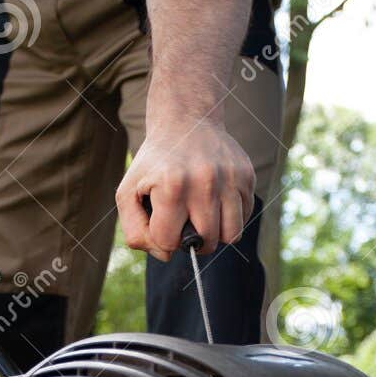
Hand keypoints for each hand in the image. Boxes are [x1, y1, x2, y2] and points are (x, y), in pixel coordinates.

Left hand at [116, 118, 254, 259]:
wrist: (186, 121)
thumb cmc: (155, 163)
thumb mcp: (128, 192)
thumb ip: (135, 231)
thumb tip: (166, 255)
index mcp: (172, 187)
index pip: (169, 242)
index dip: (163, 237)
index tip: (161, 219)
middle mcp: (205, 183)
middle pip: (205, 244)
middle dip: (192, 241)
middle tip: (185, 222)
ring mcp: (230, 179)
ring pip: (232, 235)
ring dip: (216, 233)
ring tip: (203, 215)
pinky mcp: (247, 176)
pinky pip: (244, 217)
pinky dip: (230, 216)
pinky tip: (217, 200)